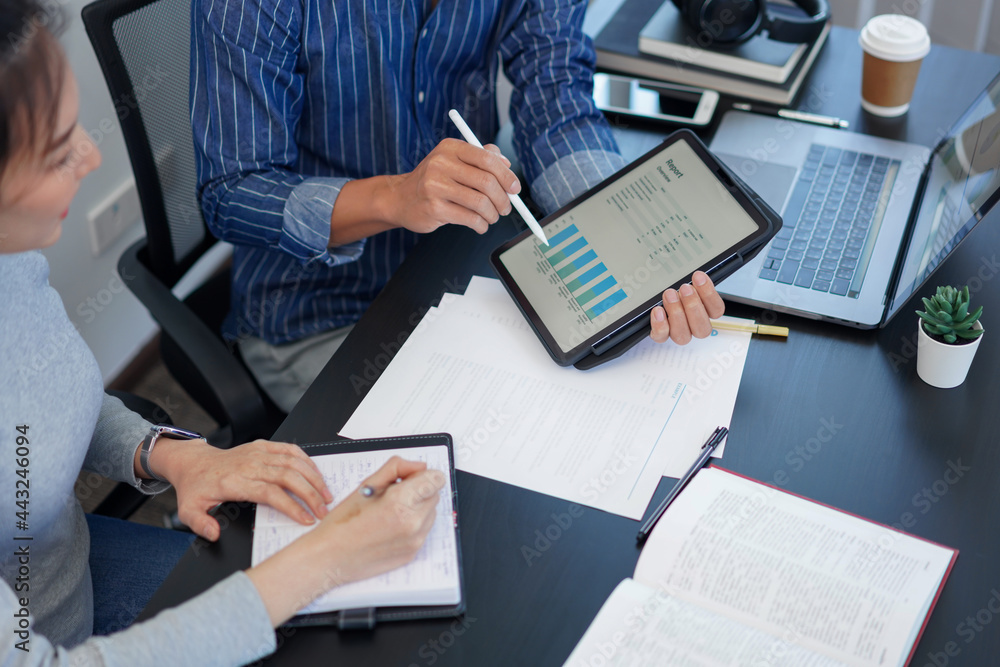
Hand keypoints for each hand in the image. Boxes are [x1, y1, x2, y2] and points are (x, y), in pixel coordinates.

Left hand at [152, 439, 332, 540]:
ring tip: (327, 494)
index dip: (290, 506)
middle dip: (310, 494)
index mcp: (235, 481)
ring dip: (313, 478)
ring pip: (293, 462)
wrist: (194, 463)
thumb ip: (200, 523)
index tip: (306, 519)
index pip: (269, 493)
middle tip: (324, 510)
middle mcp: (249, 464)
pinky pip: (290, 449)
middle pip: (287, 476)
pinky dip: (306, 460)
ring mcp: (258, 452)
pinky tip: (316, 473)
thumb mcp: (189, 510)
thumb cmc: (197, 488)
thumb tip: (214, 533)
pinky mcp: (263, 445)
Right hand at [246, 456, 444, 625]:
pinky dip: (413, 525)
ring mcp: (415, 540)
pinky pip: (423, 531)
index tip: (412, 477)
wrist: (330, 557)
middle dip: (418, 491)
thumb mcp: (367, 484)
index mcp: (401, 502)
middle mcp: (413, 523)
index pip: (436, 479)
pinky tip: (390, 526)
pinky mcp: (412, 553)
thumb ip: (397, 468)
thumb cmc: (343, 523)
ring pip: (430, 513)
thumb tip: (419, 466)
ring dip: (417, 508)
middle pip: (434, 495)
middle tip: (393, 495)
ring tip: (390, 512)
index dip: (424, 475)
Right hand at [384, 138, 519, 233]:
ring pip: (480, 203)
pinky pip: (469, 219)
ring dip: (492, 214)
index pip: (487, 159)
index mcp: (450, 148)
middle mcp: (441, 163)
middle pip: (487, 182)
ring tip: (491, 217)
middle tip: (506, 208)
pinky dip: (481, 224)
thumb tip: (507, 165)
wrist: (400, 198)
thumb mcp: (454, 161)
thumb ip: (481, 157)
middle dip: (503, 199)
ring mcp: (435, 186)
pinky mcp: (434, 208)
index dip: (507, 176)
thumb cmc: (432, 180)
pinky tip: (479, 224)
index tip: (515, 189)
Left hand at [649, 271, 725, 344]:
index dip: (709, 294)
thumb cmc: (673, 286)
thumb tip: (697, 272)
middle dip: (694, 306)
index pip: (716, 309)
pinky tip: (658, 311)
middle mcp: (693, 325)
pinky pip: (661, 337)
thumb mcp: (684, 277)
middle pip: (702, 327)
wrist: (651, 295)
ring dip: (677, 314)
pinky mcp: (661, 334)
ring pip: (684, 335)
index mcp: (705, 311)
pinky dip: (660, 325)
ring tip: (669, 295)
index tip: (698, 277)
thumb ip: (694, 278)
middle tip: (684, 288)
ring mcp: (678, 332)